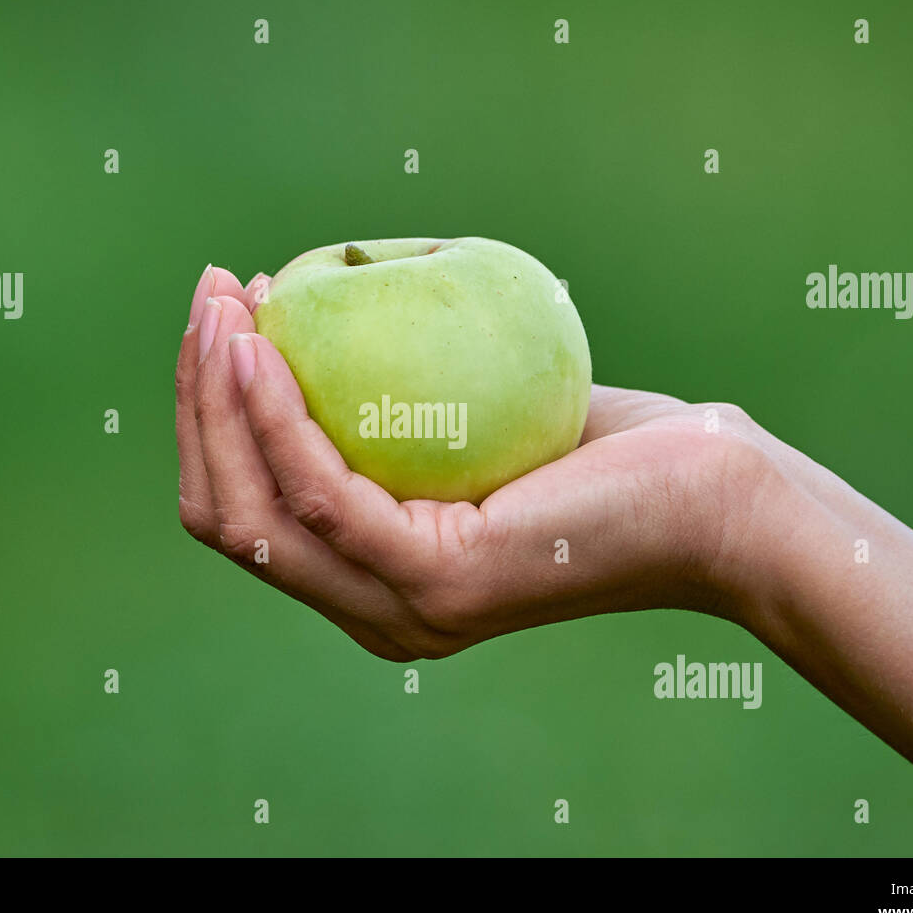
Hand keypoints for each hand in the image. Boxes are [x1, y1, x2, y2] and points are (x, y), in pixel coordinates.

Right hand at [176, 265, 772, 660]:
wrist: (714, 500)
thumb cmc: (610, 451)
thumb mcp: (479, 418)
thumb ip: (400, 402)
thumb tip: (323, 311)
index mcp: (375, 586)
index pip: (249, 513)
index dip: (211, 418)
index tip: (224, 318)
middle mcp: (375, 614)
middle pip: (231, 518)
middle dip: (198, 401)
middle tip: (211, 297)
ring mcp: (403, 608)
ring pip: (257, 513)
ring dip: (219, 400)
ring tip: (225, 307)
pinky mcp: (438, 581)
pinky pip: (325, 492)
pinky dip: (276, 417)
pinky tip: (266, 345)